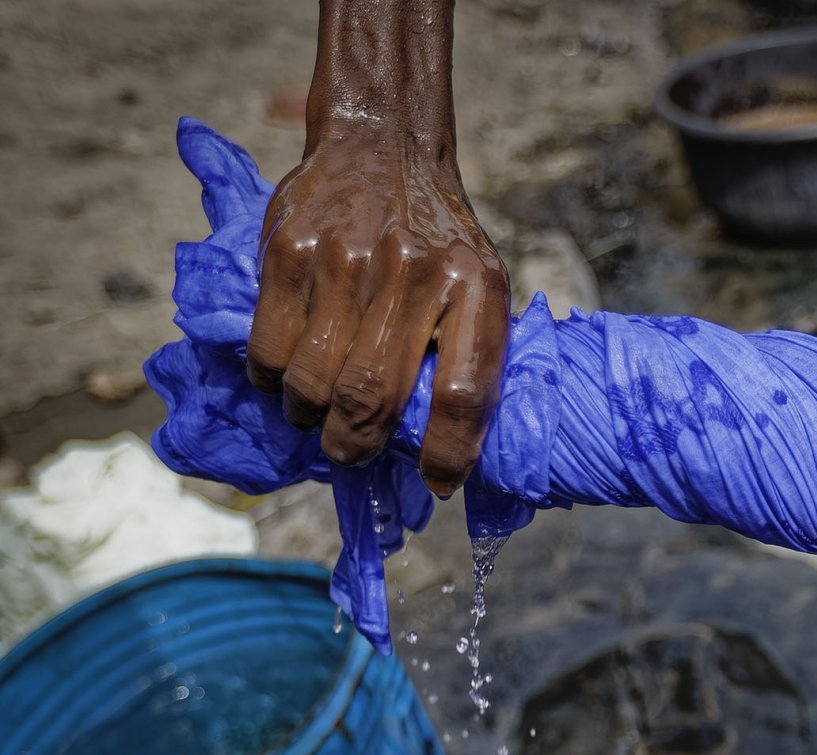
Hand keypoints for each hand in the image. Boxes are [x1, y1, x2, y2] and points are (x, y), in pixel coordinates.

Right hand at [246, 133, 508, 495]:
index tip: (437, 481)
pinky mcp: (289, 248)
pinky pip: (268, 348)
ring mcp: (346, 258)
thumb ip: (473, 355)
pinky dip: (272, 379)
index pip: (465, 392)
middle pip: (371, 398)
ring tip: (317, 411)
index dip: (450, 451)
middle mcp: (413, 271)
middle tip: (350, 453)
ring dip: (309, 417)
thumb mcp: (481, 282)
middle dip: (355, 447)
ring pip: (311, 383)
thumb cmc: (438, 238)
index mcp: (475, 286)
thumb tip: (451, 458)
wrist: (383, 144)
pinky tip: (287, 369)